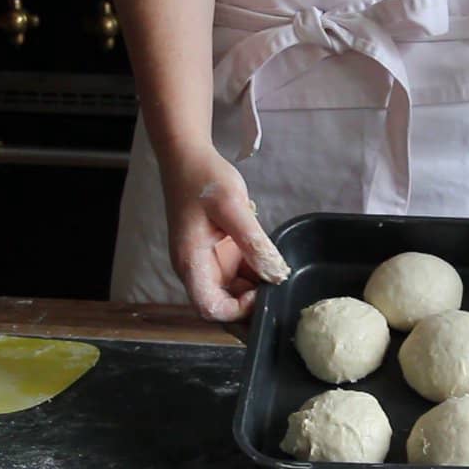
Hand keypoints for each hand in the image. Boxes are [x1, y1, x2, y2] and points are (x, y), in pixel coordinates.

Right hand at [160, 144, 290, 321]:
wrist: (187, 158)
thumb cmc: (202, 178)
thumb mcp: (232, 205)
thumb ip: (254, 241)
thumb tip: (276, 274)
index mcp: (190, 262)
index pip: (210, 308)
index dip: (238, 311)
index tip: (262, 292)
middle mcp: (197, 270)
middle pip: (222, 308)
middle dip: (249, 311)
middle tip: (281, 302)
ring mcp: (209, 264)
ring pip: (234, 295)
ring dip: (256, 294)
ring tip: (281, 281)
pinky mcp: (221, 255)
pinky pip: (240, 277)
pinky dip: (257, 278)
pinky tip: (274, 268)